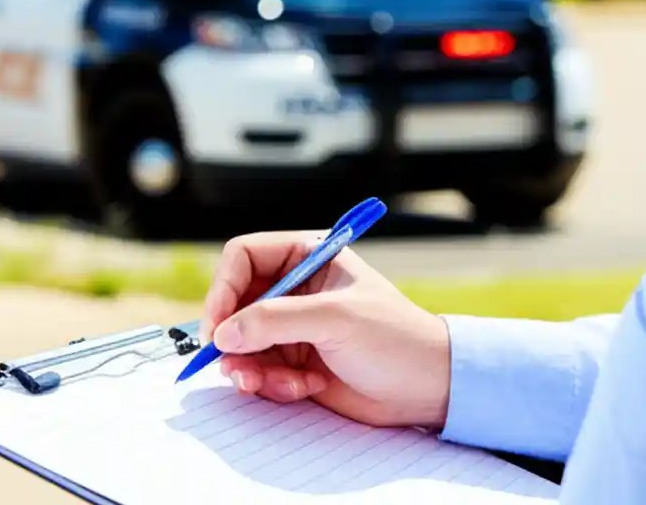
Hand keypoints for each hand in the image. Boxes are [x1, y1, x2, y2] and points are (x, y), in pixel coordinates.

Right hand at [199, 231, 450, 428]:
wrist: (427, 388)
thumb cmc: (395, 339)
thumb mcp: (336, 320)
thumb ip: (276, 320)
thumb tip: (224, 333)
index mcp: (310, 257)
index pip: (245, 257)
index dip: (224, 288)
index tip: (218, 326)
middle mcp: (296, 288)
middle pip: (234, 303)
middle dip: (233, 337)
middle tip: (235, 365)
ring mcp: (293, 327)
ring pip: (242, 343)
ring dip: (250, 367)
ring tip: (273, 383)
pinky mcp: (295, 362)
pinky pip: (259, 370)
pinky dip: (270, 384)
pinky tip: (304, 389)